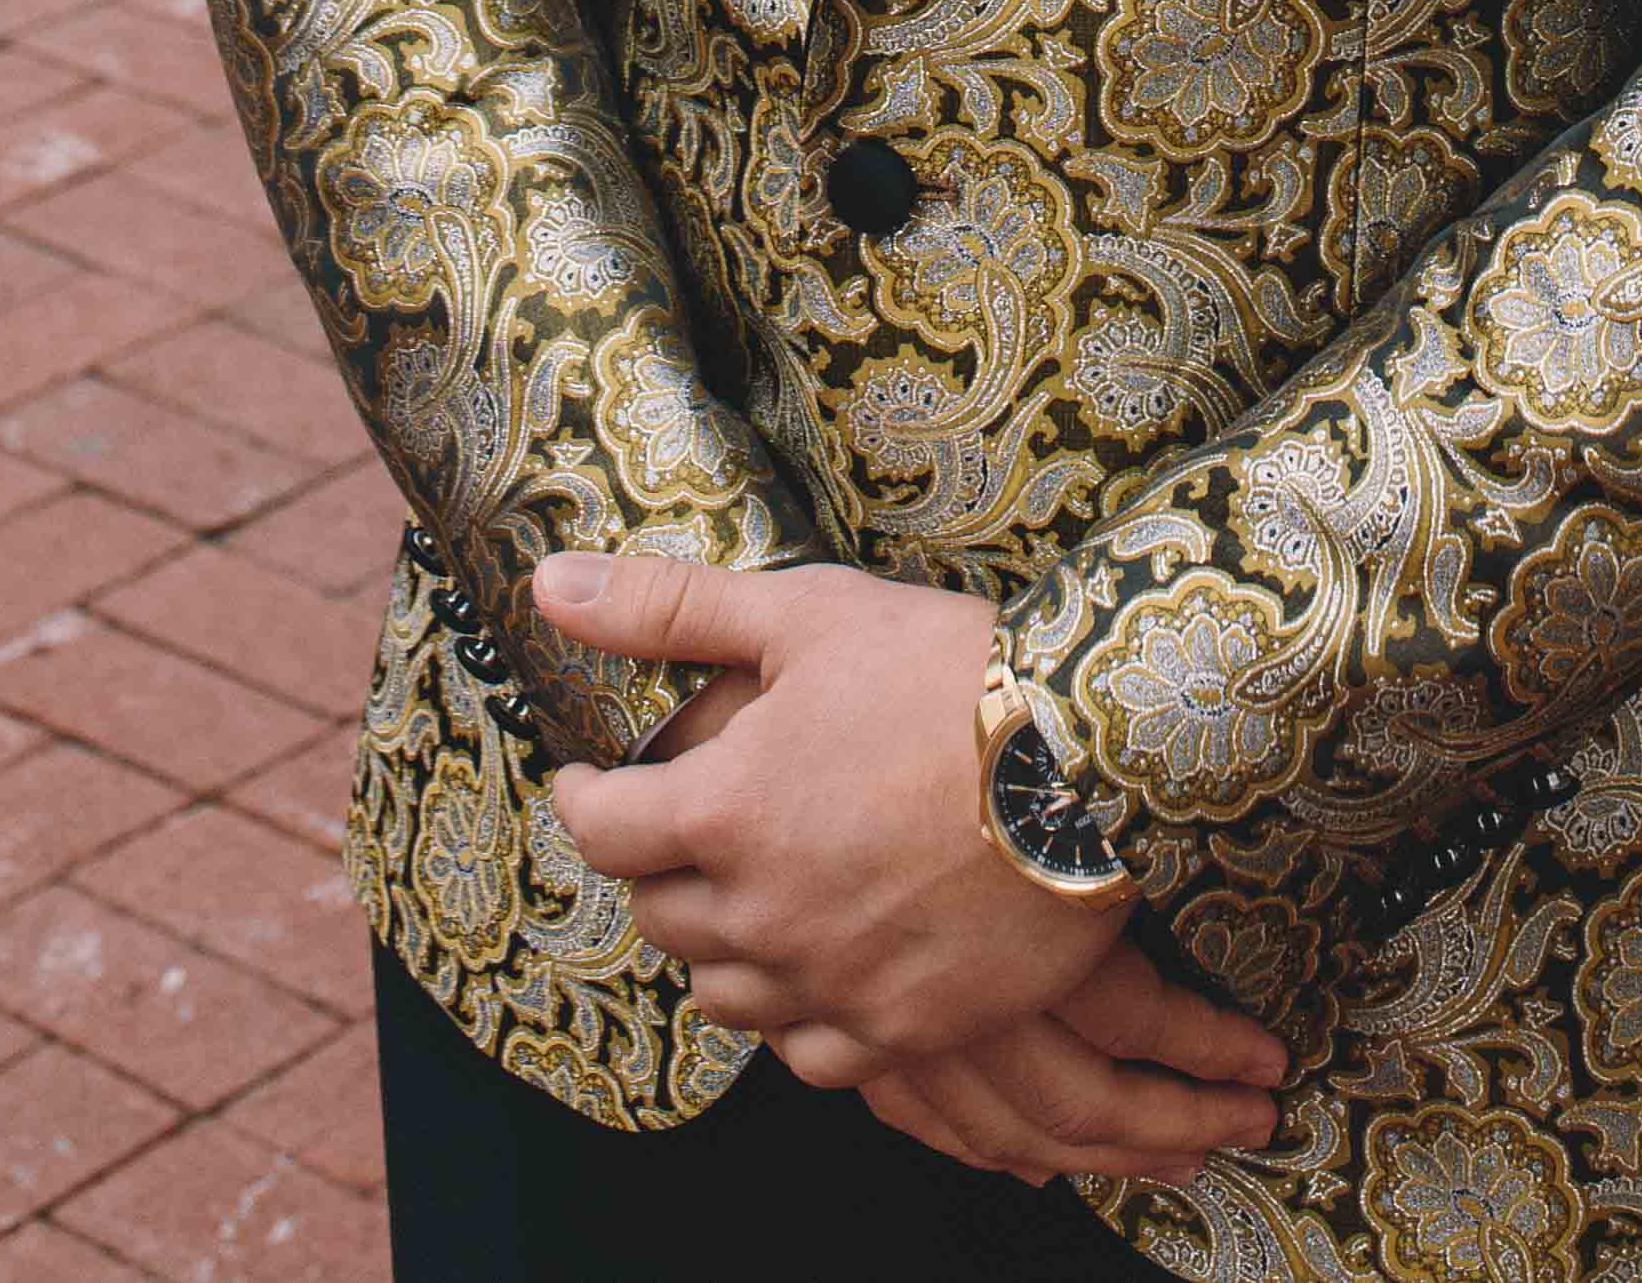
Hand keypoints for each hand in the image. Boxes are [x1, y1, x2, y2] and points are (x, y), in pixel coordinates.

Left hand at [537, 553, 1282, 1162]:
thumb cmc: (947, 672)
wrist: (1090, 760)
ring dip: (719, 945)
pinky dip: (796, 1017)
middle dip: (657, 867)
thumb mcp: (804, 613)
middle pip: (661, 915)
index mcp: (726, 809)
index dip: (585, 797)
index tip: (591, 779)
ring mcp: (832, 981)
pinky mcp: (903, 1029)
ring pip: (726, 995)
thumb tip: (551, 585)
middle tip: (685, 828)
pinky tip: (817, 970)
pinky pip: (810, 1056)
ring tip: (749, 896)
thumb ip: (669, 608)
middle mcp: (763, 912)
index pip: (604, 829)